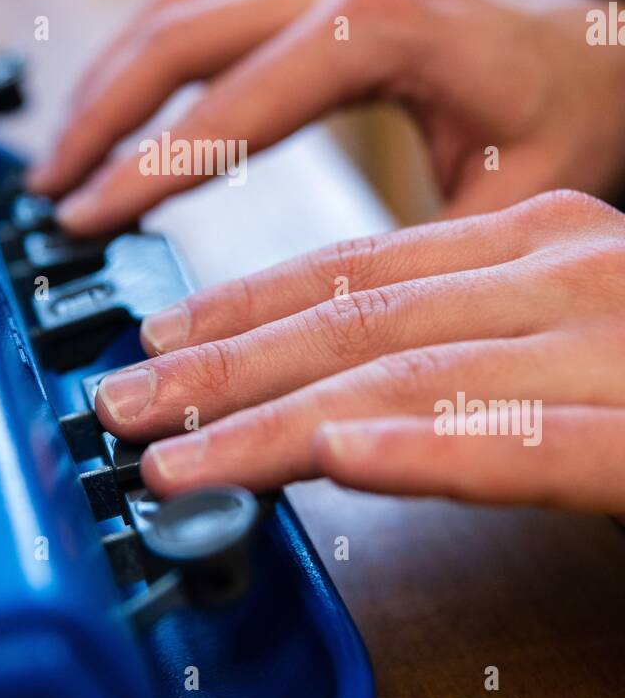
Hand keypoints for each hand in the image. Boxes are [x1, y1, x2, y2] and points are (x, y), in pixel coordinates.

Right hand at [29, 0, 624, 233]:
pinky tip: (130, 88)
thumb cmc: (577, 110)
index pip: (231, 96)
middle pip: (180, 33)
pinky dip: (155, 40)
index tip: (83, 217)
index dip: (147, 163)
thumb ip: (424, 255)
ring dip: (113, 73)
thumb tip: (335, 328)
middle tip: (45, 194)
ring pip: (183, 2)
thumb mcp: (522, 195)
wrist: (611, 46)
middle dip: (101, 116)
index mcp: (383, 26)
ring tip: (65, 152)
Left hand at [91, 191, 624, 512]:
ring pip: (410, 378)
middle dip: (223, 367)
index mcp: (540, 237)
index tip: (159, 340)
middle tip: (123, 405)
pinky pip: (526, 445)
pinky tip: (337, 460)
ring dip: (276, 421)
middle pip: (360, 318)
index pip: (359, 267)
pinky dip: (423, 452)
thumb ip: (470, 336)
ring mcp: (612, 345)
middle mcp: (564, 273)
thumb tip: (342, 386)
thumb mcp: (573, 321)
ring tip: (179, 459)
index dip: (244, 308)